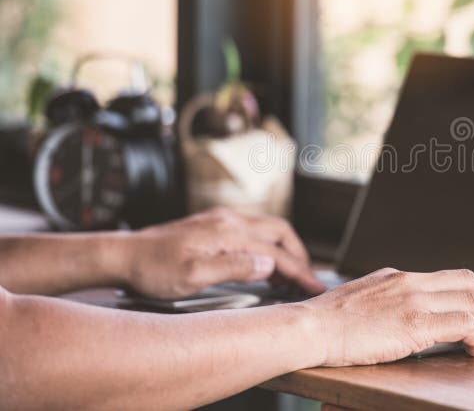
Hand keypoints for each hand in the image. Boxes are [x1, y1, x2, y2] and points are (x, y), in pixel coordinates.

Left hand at [122, 207, 324, 298]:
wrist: (124, 254)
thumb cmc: (154, 269)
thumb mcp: (193, 276)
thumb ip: (234, 268)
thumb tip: (269, 264)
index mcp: (228, 233)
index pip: (276, 252)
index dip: (298, 271)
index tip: (314, 287)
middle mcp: (230, 220)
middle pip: (280, 232)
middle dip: (298, 256)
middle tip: (307, 279)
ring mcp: (222, 220)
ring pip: (268, 229)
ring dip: (284, 250)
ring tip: (289, 276)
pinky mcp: (214, 225)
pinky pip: (253, 231)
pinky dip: (267, 247)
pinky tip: (263, 265)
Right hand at [302, 267, 473, 364]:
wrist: (309, 327)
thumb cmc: (326, 323)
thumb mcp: (363, 301)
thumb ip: (387, 303)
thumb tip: (404, 318)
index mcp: (398, 277)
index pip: (450, 276)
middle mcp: (410, 281)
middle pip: (469, 281)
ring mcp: (413, 299)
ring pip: (473, 302)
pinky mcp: (414, 322)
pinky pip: (462, 324)